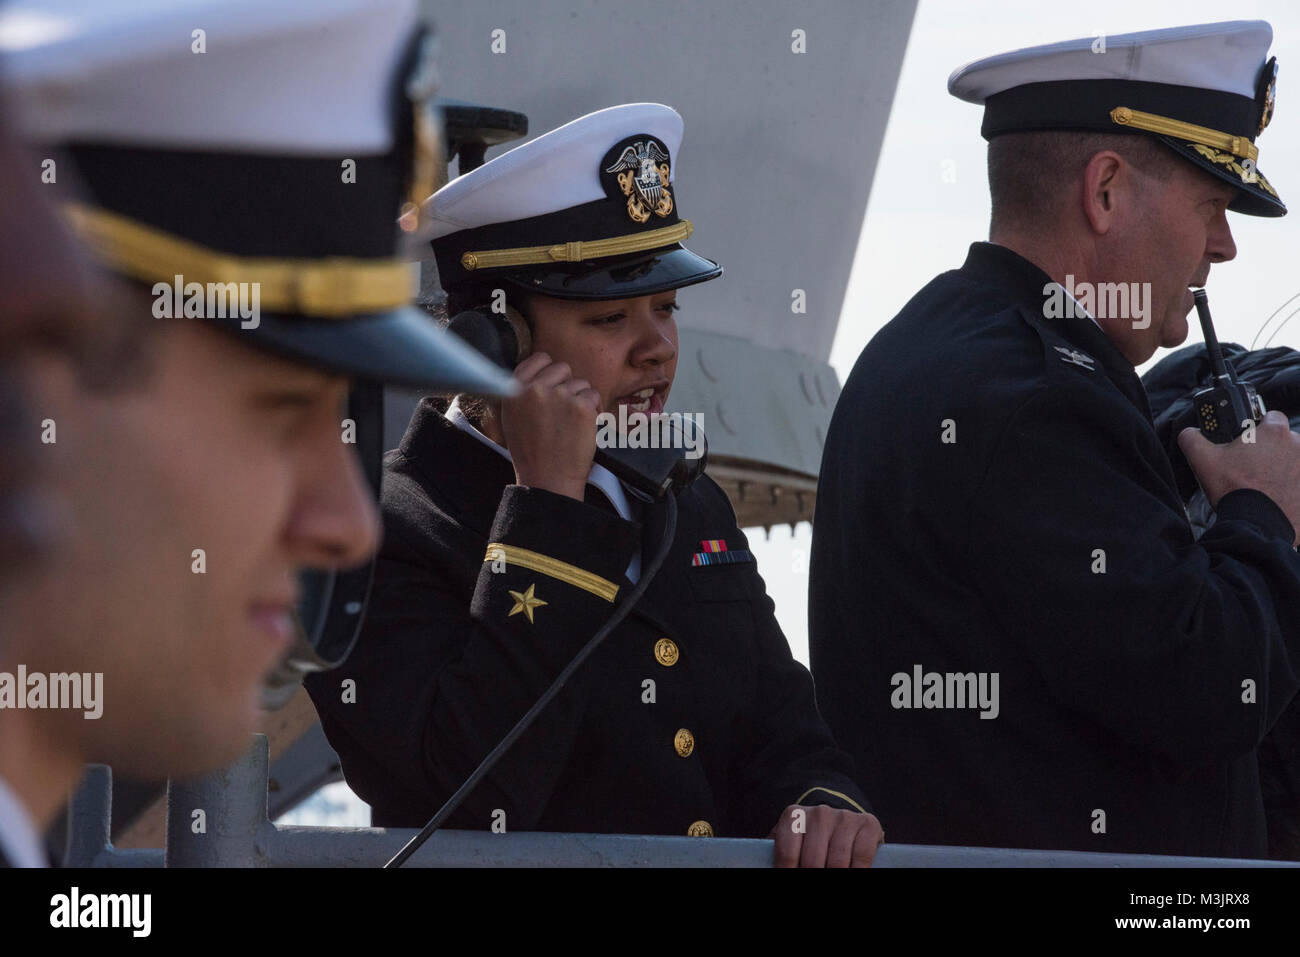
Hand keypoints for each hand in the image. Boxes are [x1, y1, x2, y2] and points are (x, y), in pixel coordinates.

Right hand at [499, 352, 600, 500]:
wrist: (547, 479)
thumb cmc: (530, 452)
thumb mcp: (511, 416)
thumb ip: (521, 390)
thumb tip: (538, 372)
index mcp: (515, 388)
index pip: (540, 358)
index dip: (549, 371)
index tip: (552, 386)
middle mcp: (535, 388)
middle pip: (563, 368)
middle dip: (566, 385)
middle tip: (561, 412)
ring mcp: (560, 396)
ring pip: (580, 383)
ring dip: (580, 399)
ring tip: (569, 424)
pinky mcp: (581, 406)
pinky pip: (594, 395)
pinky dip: (593, 409)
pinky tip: (582, 427)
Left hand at [768, 804, 883, 867]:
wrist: (841, 823)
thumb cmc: (809, 841)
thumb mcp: (791, 844)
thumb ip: (781, 856)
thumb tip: (764, 868)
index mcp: (794, 816)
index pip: (786, 855)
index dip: (787, 872)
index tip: (788, 879)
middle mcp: (819, 813)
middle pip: (812, 862)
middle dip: (811, 875)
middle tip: (811, 877)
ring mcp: (844, 817)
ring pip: (837, 863)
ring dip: (834, 875)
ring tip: (829, 874)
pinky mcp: (867, 824)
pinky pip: (861, 858)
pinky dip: (857, 871)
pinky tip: (849, 872)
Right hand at [1178, 411, 1299, 543]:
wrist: (1257, 524)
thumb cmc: (1234, 489)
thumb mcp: (1203, 460)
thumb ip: (1192, 439)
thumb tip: (1189, 432)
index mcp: (1274, 432)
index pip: (1272, 417)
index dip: (1259, 427)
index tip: (1250, 441)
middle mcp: (1297, 445)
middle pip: (1284, 441)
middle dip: (1270, 451)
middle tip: (1251, 467)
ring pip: (1292, 462)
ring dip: (1282, 469)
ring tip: (1263, 485)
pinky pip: (1297, 483)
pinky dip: (1290, 488)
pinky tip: (1275, 497)